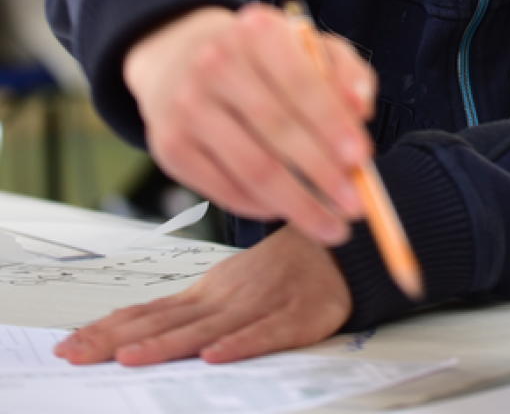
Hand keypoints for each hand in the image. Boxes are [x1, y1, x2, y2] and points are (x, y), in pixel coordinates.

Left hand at [54, 227, 350, 365]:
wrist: (341, 250)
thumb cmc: (281, 271)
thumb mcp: (228, 284)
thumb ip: (183, 308)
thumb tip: (125, 326)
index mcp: (210, 291)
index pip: (152, 312)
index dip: (110, 329)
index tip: (71, 344)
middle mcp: (229, 297)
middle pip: (170, 322)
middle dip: (121, 339)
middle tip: (80, 354)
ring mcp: (263, 305)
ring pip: (211, 328)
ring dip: (170, 343)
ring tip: (132, 357)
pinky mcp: (299, 317)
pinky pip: (268, 333)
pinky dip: (243, 343)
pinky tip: (218, 354)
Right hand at [124, 4, 376, 243]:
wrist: (182, 58)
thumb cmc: (262, 58)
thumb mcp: (310, 46)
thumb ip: (346, 72)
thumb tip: (361, 109)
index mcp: (258, 30)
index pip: (301, 82)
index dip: (333, 124)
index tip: (361, 157)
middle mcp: (216, 63)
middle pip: (277, 129)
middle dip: (322, 172)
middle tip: (353, 203)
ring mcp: (188, 106)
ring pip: (252, 168)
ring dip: (297, 203)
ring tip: (329, 223)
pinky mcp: (171, 145)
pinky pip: (225, 189)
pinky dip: (263, 207)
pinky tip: (288, 210)